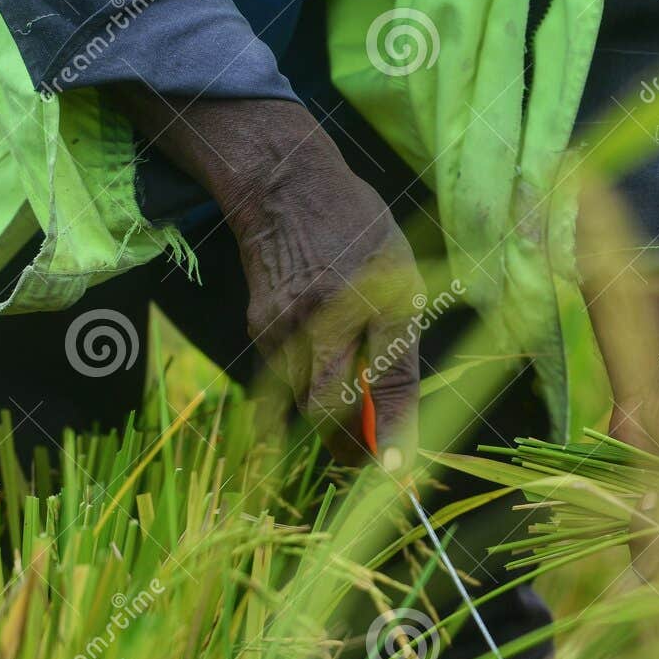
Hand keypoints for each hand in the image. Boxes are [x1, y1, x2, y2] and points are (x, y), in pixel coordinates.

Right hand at [111, 91, 421, 464]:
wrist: (286, 188)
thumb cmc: (358, 233)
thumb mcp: (399, 280)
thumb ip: (398, 349)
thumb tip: (398, 421)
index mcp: (372, 297)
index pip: (387, 380)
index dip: (390, 431)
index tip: (397, 471)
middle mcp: (324, 314)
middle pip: (331, 407)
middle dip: (352, 445)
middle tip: (371, 462)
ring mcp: (284, 323)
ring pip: (304, 402)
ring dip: (330, 429)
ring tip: (352, 440)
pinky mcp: (259, 328)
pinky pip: (283, 384)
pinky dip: (305, 402)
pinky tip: (322, 397)